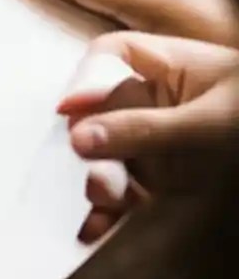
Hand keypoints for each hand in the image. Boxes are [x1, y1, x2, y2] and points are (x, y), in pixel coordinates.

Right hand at [59, 32, 238, 242]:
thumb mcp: (210, 123)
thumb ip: (146, 128)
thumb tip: (81, 135)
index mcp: (170, 67)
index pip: (112, 55)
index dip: (87, 77)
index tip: (69, 110)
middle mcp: (155, 101)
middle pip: (99, 110)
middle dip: (88, 141)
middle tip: (87, 164)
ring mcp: (155, 141)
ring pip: (105, 154)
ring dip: (96, 177)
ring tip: (102, 196)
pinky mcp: (160, 180)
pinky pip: (123, 189)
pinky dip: (108, 209)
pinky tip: (97, 224)